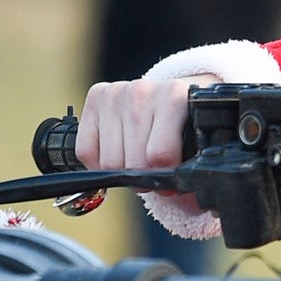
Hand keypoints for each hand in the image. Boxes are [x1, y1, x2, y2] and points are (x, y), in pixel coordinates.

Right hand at [76, 76, 212, 174]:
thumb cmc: (183, 126)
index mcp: (175, 98)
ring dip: (123, 169)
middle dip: (143, 176)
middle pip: (133, 163)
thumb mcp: (195, 142)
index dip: (165, 177)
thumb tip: (174, 189)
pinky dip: (98, 162)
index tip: (172, 178)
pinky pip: (86, 151)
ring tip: (137, 159)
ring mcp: (117, 93)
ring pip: (109, 161)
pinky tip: (117, 152)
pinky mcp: (96, 96)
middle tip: (153, 170)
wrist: (172, 97)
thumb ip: (189, 164)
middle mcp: (143, 91)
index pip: (160, 154)